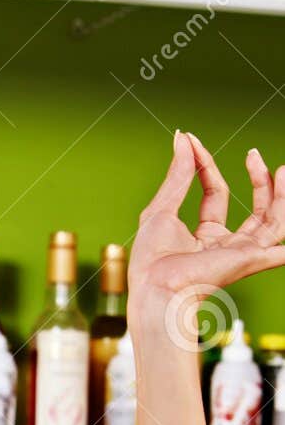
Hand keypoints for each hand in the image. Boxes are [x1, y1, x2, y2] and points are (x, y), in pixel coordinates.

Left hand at [128, 131, 284, 337]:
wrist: (156, 286)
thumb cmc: (151, 260)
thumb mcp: (162, 208)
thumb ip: (178, 174)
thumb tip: (182, 138)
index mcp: (204, 236)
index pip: (216, 193)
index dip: (206, 166)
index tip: (193, 141)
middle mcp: (226, 246)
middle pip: (256, 210)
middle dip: (259, 179)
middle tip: (254, 154)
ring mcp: (241, 253)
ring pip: (274, 221)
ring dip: (281, 195)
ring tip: (282, 169)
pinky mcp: (250, 258)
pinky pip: (279, 248)